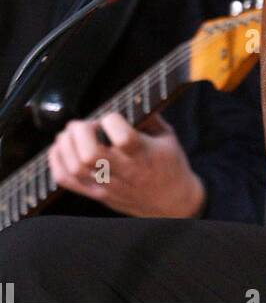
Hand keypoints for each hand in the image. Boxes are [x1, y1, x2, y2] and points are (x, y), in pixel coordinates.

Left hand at [48, 112, 205, 218]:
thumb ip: (149, 117)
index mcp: (144, 155)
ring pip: (75, 167)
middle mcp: (124, 172)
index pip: (123, 139)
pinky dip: (56, 162)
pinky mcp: (97, 195)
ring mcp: (108, 186)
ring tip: (71, 133)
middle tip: (84, 124)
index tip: (112, 116)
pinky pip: (67, 181)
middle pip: (90, 155)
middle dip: (80, 132)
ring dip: (66, 145)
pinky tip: (59, 148)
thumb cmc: (171, 167)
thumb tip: (131, 98)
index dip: (111, 120)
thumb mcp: (168, 137)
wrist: (172, 205)